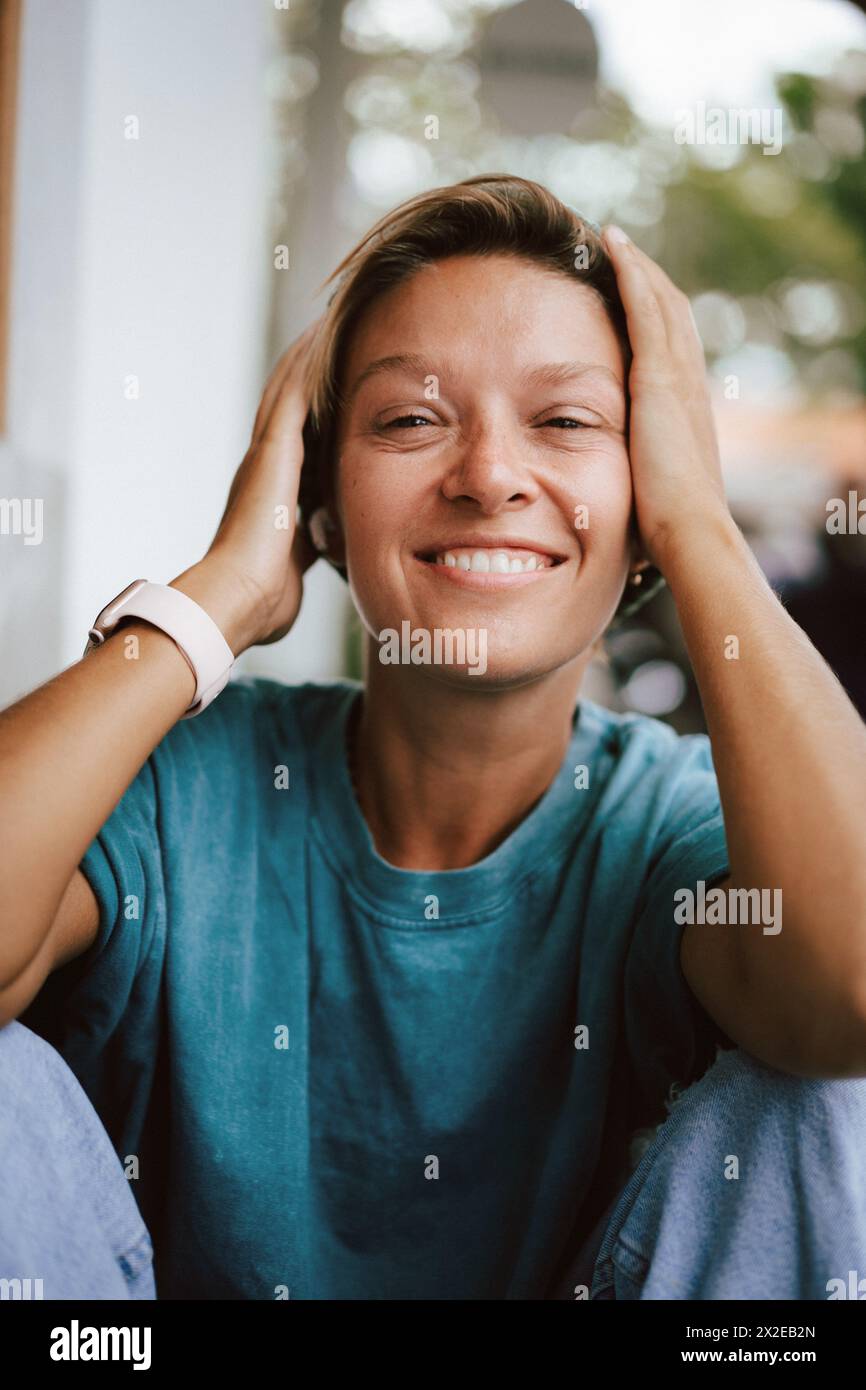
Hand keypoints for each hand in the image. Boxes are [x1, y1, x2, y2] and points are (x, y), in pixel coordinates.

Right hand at [177, 321, 321, 655]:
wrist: (238, 600)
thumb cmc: (264, 599)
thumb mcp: (300, 567)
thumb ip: (313, 552)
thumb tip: (330, 557)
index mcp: (275, 494)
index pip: (302, 443)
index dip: (318, 413)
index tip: (339, 389)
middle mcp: (266, 467)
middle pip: (291, 405)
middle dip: (311, 372)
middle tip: (334, 333)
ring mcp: (266, 456)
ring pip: (290, 390)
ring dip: (309, 354)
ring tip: (332, 318)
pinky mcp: (273, 452)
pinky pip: (294, 393)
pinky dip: (308, 362)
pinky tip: (325, 331)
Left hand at [602, 226, 729, 571]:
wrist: (690, 532)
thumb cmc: (668, 531)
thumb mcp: (648, 492)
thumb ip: (633, 477)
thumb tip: (609, 497)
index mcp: (686, 410)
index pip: (671, 347)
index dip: (652, 315)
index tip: (629, 293)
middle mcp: (690, 385)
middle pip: (672, 313)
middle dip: (646, 278)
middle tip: (618, 248)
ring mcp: (679, 378)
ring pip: (661, 301)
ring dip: (638, 265)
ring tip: (611, 236)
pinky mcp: (660, 378)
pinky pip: (646, 308)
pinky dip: (632, 272)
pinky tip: (611, 243)